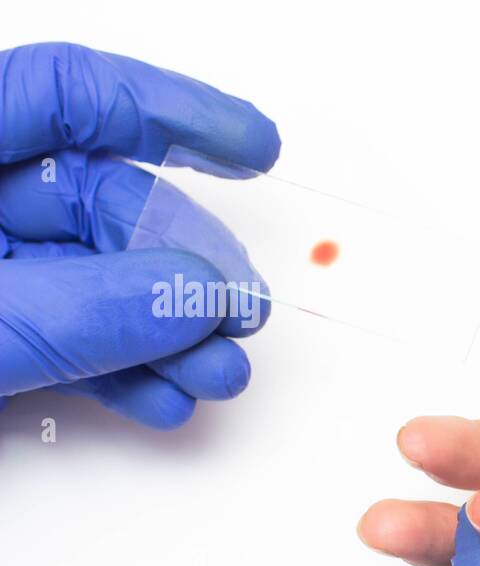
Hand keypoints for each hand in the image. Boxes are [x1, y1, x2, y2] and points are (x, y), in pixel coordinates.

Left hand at [0, 43, 278, 427]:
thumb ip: (80, 310)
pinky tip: (161, 397)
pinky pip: (66, 337)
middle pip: (100, 205)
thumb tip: (193, 293)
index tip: (254, 150)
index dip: (170, 113)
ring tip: (215, 373)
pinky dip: (121, 370)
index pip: (67, 95)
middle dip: (187, 265)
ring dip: (169, 333)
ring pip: (97, 282)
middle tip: (239, 312)